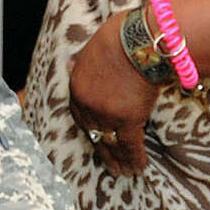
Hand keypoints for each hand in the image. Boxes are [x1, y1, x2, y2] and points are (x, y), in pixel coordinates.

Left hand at [68, 12, 158, 177]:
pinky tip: (138, 168)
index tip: (96, 138)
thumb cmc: (118, 37)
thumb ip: (82, 63)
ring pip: (111, 143)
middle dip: (103, 150)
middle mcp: (88, 105)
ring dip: (119, 160)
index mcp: (76, 88)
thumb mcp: (90, 49)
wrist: (136, 40)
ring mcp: (106, 114)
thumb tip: (71, 64)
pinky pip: (130, 144)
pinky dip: (135, 158)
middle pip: (94, 133)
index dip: (90, 129)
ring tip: (124, 172)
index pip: (80, 116)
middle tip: (110, 165)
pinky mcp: (127, 119)